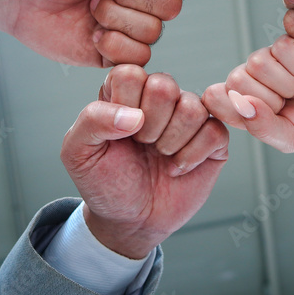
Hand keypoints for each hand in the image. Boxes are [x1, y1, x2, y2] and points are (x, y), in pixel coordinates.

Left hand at [61, 65, 228, 257]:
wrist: (130, 221)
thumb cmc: (104, 182)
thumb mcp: (78, 152)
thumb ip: (92, 120)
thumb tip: (135, 115)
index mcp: (125, 92)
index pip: (130, 73)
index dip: (124, 105)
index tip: (118, 133)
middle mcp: (159, 98)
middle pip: (164, 85)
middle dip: (149, 126)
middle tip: (142, 145)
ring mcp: (188, 116)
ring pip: (192, 107)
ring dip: (171, 142)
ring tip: (160, 156)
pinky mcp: (213, 138)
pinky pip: (215, 131)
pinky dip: (192, 156)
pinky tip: (177, 168)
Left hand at [202, 35, 293, 158]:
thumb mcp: (290, 139)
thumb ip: (261, 126)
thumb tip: (241, 103)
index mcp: (244, 105)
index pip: (215, 97)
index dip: (235, 107)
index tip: (266, 117)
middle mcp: (253, 79)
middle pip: (236, 78)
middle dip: (269, 98)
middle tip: (291, 103)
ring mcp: (272, 59)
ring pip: (257, 62)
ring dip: (287, 82)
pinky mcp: (293, 42)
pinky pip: (281, 47)